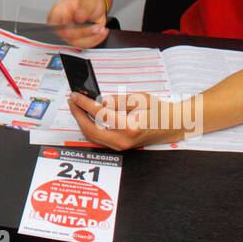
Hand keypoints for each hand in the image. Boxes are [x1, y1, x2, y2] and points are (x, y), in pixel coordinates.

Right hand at [46, 0, 108, 47]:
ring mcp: (68, 34)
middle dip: (84, 32)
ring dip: (92, 37)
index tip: (75, 25)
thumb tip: (79, 18)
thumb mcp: (88, 0)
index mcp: (59, 11)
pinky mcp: (77, 39)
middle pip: (67, 35)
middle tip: (96, 27)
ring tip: (100, 29)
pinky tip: (101, 32)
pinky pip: (85, 44)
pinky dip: (96, 39)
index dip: (63, 27)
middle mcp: (62, 24)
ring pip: (77, 42)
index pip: (54, 23)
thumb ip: (84, 8)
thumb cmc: (87, 2)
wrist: (93, 7)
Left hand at [66, 90, 185, 150]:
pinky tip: (85, 115)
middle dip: (78, 114)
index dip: (85, 103)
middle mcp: (123, 141)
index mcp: (130, 127)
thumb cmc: (158, 111)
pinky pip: (98, 138)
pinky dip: (89, 126)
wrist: (171, 126)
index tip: (76, 95)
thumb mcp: (140, 99)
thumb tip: (100, 101)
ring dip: (81, 120)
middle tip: (71, 100)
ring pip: (92, 136)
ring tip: (75, 106)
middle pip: (91, 129)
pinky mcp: (119, 146)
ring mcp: (121, 146)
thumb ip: (118, 101)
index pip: (100, 115)